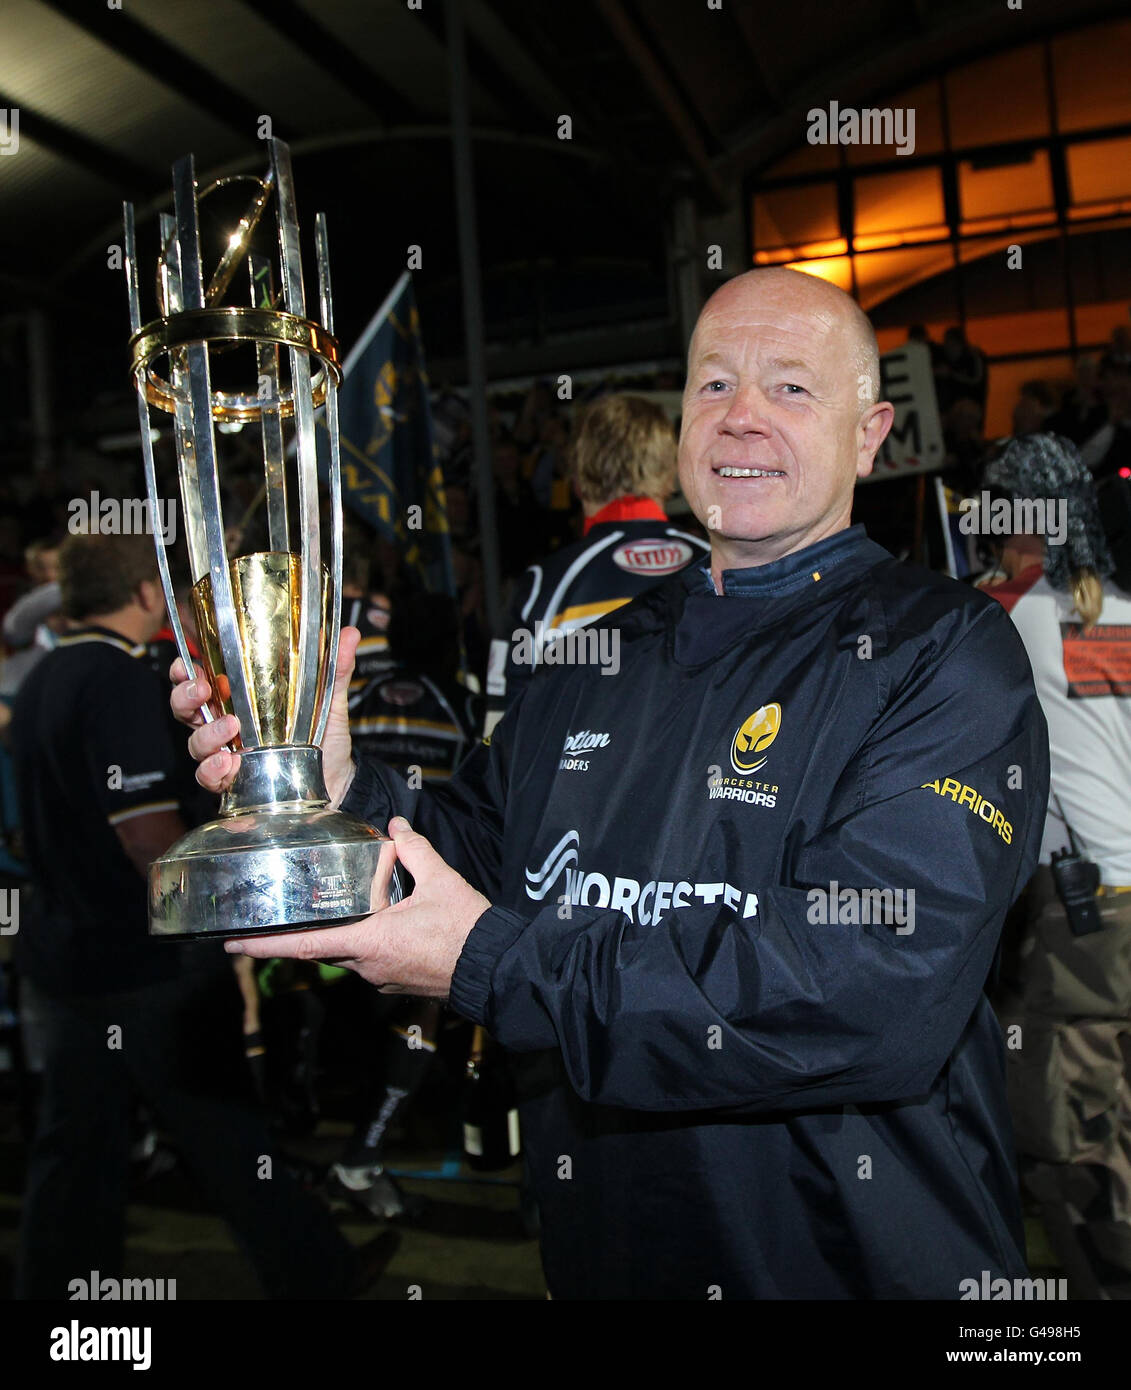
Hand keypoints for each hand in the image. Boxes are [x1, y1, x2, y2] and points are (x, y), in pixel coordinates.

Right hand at [169, 626, 360, 807]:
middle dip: (185, 697)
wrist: (338, 780)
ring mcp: (227, 754)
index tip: (185, 663)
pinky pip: (210, 778)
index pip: (200, 680)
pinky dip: (213, 770)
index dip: (184, 671)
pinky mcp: (234, 783)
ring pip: (195, 744)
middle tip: (201, 690)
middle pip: (186, 709)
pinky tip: (228, 763)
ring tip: (230, 726)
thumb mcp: (329, 699)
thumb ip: (335, 667)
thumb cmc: (324, 738)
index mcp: (239, 699)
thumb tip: (350, 634)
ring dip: (207, 734)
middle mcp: (226, 726)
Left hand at [223, 818, 491, 996]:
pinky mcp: (394, 981)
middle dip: (294, 934)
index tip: (231, 942)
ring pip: (343, 954)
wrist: (494, 969)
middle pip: (320, 949)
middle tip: (268, 918)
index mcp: (370, 942)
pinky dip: (358, 942)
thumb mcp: (441, 881)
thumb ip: (414, 850)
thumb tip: (396, 827)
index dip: (264, 944)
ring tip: (322, 912)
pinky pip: (365, 960)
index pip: (304, 945)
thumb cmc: (466, 930)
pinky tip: (369, 923)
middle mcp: (367, 966)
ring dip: (332, 935)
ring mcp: (380, 978)